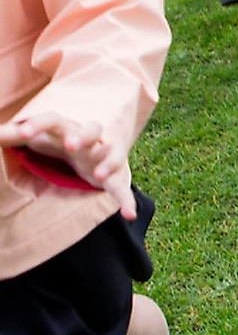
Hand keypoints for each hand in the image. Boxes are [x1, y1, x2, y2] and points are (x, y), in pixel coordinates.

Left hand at [0, 112, 136, 218]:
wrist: (85, 161)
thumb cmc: (52, 154)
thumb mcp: (29, 150)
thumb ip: (11, 146)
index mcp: (63, 132)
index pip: (53, 120)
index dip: (38, 124)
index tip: (22, 133)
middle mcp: (87, 140)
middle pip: (92, 128)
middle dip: (82, 136)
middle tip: (70, 146)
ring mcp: (102, 156)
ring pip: (113, 150)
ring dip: (108, 161)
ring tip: (98, 175)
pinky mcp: (112, 177)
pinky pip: (122, 187)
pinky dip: (126, 200)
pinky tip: (129, 215)